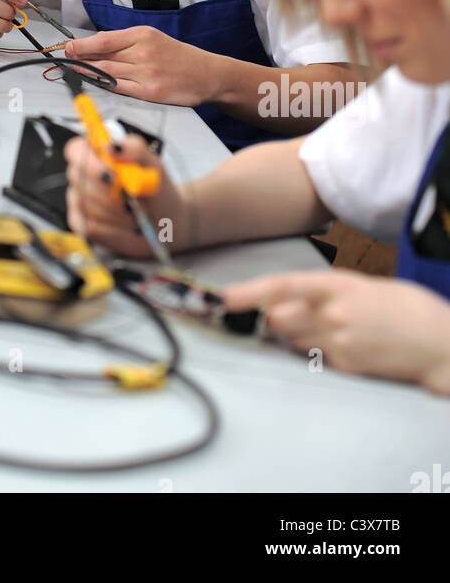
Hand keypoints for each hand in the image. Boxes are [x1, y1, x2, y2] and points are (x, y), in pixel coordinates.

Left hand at [64, 27, 214, 106]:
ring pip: (107, 72)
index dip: (83, 44)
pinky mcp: (149, 92)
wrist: (208, 75)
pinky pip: (119, 88)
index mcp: (143, 35)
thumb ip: (127, 42)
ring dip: (86, 72)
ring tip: (73, 71)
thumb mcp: (154, 39)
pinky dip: (103, 85)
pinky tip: (93, 83)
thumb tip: (98, 44)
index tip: (69, 46)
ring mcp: (146, 72)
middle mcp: (143, 52)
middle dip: (80, 58)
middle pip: (102, 56)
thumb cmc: (180, 57)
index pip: (104, 40)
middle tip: (65, 59)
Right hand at [64, 134, 185, 258]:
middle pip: (78, 178)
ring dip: (116, 212)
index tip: (113, 176)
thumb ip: (134, 149)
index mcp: (96, 154)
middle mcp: (82, 175)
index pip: (75, 150)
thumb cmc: (155, 188)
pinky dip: (113, 228)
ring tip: (135, 212)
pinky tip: (125, 225)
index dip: (90, 162)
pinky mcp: (80, 224)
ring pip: (85, 204)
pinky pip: (89, 226)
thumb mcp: (153, 165)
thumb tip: (110, 147)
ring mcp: (78, 200)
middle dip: (108, 192)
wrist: (165, 221)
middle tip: (131, 199)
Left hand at [225, 269, 449, 393]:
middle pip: (279, 319)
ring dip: (296, 335)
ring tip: (327, 328)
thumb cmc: (404, 306)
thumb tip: (291, 300)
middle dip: (275, 317)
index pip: (282, 287)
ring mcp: (339, 343)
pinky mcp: (346, 368)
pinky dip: (319, 352)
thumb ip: (325, 291)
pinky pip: (316, 359)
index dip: (249, 292)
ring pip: (293, 340)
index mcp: (337, 284)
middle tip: (286, 314)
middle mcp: (333, 314)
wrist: (439, 341)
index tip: (224, 296)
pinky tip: (345, 345)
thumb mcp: (363, 285)